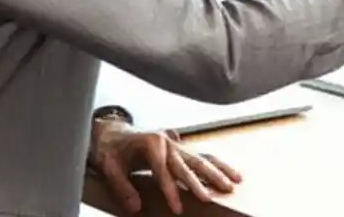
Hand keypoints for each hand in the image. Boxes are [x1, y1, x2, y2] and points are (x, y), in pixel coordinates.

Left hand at [89, 118, 241, 214]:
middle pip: (188, 164)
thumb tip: (135, 207)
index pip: (163, 170)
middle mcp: (169, 142)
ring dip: (218, 171)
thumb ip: (122, 188)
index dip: (171, 190)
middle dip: (200, 182)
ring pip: (202, 158)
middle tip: (210, 198)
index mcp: (152, 143)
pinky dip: (218, 166)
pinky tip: (233, 175)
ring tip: (234, 184)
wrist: (113, 134)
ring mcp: (178, 144)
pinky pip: (203, 156)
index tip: (178, 208)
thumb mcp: (109, 168)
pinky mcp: (182, 149)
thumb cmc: (111, 150)